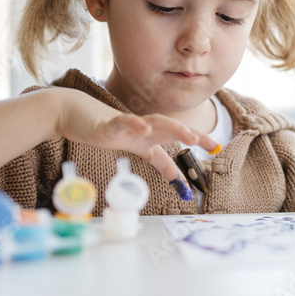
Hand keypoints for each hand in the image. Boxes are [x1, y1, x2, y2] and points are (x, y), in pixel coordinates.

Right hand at [57, 91, 217, 183]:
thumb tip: (180, 181)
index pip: (178, 139)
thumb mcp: (138, 149)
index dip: (198, 142)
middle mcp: (143, 128)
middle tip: (212, 144)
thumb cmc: (108, 130)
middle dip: (193, 134)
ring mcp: (127, 125)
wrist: (76, 114)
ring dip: (174, 128)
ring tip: (190, 137)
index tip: (218, 147)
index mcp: (151, 135)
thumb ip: (159, 162)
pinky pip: (123, 123)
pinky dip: (135, 124)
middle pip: (172, 128)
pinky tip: (144, 129)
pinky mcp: (108, 125)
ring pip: (154, 122)